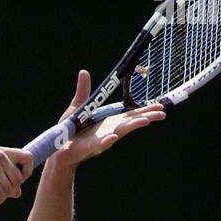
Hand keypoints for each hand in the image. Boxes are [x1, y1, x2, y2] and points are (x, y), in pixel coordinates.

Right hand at [0, 146, 34, 206]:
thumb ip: (4, 178)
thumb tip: (18, 192)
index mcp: (1, 152)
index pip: (28, 158)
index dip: (26, 172)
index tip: (17, 182)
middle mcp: (0, 156)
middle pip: (19, 180)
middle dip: (9, 191)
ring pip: (10, 190)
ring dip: (0, 198)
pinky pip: (0, 196)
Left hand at [48, 69, 164, 168]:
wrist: (57, 148)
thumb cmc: (69, 129)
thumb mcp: (77, 106)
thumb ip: (83, 91)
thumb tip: (84, 72)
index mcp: (109, 121)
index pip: (130, 114)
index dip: (144, 110)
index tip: (160, 106)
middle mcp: (109, 130)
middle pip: (131, 122)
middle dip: (147, 117)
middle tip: (163, 114)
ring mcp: (101, 139)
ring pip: (119, 132)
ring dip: (133, 126)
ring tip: (147, 121)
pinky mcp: (88, 148)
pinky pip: (99, 144)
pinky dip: (106, 141)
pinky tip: (113, 137)